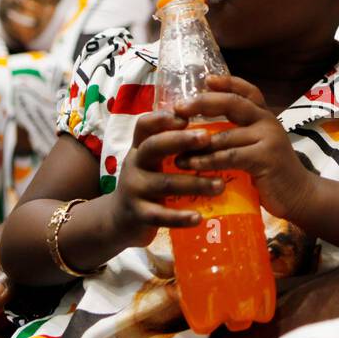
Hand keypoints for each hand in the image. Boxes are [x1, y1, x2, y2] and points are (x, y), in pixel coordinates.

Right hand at [109, 111, 225, 246]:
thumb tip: (208, 129)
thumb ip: (169, 147)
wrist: (118, 221)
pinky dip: (180, 217)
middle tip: (208, 138)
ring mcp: (134, 189)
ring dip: (195, 183)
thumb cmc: (145, 185)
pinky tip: (198, 218)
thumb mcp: (151, 162)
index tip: (186, 116)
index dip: (162, 118)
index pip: (144, 126)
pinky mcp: (139, 214)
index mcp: (139, 148)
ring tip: (220, 185)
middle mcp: (135, 165)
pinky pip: (161, 215)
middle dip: (181, 140)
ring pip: (165, 183)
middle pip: (154, 147)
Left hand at [174, 76, 316, 221]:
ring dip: (196, 143)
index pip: (247, 90)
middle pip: (233, 103)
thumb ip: (239, 136)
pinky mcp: (265, 158)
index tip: (205, 79)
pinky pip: (229, 156)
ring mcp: (268, 139)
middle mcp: (268, 122)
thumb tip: (202, 133)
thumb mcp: (258, 147)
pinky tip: (190, 165)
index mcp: (265, 116)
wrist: (300, 196)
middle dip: (203, 103)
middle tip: (178, 108)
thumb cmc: (273, 173)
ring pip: (226, 135)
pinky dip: (207, 161)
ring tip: (174, 150)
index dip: (227, 82)